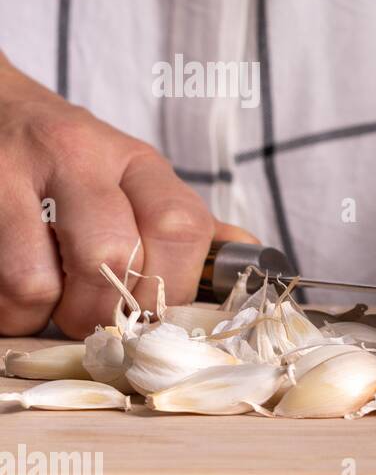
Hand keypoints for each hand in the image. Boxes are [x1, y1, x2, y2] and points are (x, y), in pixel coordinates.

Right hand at [0, 52, 255, 336]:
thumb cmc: (70, 159)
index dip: (172, 286)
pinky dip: (3, 308)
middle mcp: (76, 155)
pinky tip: (8, 291)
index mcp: (136, 160)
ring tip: (39, 306)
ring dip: (38, 316)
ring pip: (35, 282)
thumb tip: (251, 255)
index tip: (153, 313)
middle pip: (109, 258)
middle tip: (87, 318)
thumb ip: (184, 222)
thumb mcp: (136, 178)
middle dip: (101, 312)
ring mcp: (9, 171)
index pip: (180, 226)